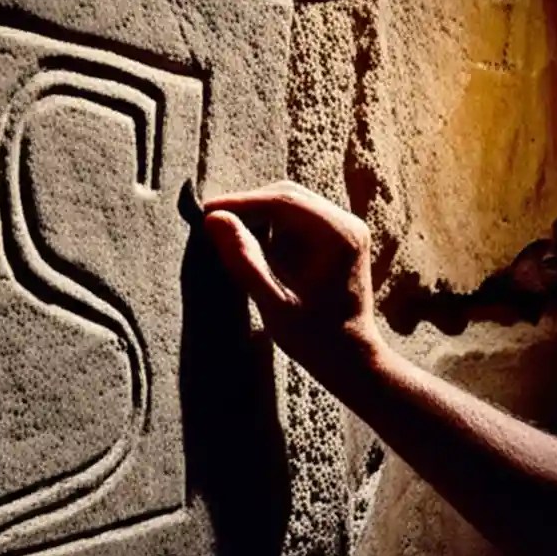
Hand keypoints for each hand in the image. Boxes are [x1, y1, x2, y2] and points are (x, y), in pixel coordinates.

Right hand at [203, 181, 383, 383]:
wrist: (350, 359)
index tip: (206, 212)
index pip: (283, 202)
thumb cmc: (315, 339)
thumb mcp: (274, 305)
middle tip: (212, 225)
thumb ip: (245, 261)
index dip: (241, 203)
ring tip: (228, 237)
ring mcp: (343, 229)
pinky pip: (296, 220)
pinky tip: (251, 246)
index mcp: (339, 236)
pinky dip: (270, 228)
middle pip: (287, 196)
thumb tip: (214, 220)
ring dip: (258, 216)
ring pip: (290, 205)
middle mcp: (346, 223)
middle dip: (248, 207)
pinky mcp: (334, 238)